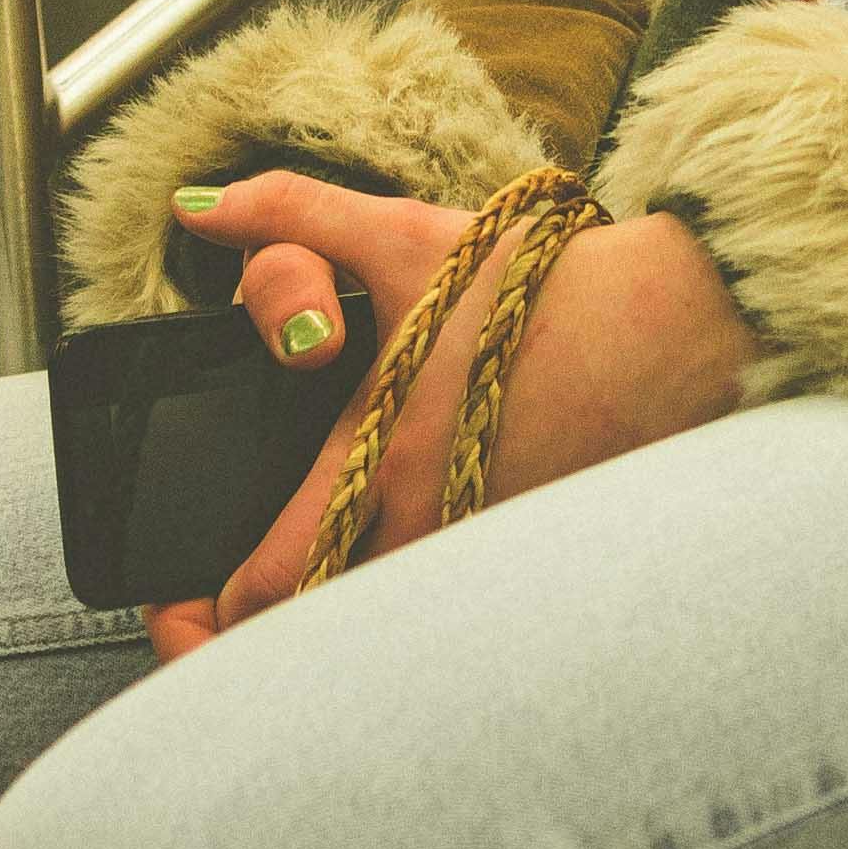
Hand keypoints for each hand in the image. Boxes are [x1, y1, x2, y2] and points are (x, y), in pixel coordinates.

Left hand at [137, 172, 749, 657]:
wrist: (674, 325)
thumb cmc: (540, 286)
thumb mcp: (402, 236)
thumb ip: (292, 215)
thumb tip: (196, 206)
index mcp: (383, 461)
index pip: (272, 586)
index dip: (204, 618)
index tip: (173, 604)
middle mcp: (431, 524)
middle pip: (316, 633)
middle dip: (252, 642)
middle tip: (210, 621)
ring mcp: (483, 547)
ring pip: (379, 623)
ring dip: (326, 619)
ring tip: (286, 594)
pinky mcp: (526, 548)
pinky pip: (443, 603)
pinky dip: (397, 605)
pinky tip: (378, 570)